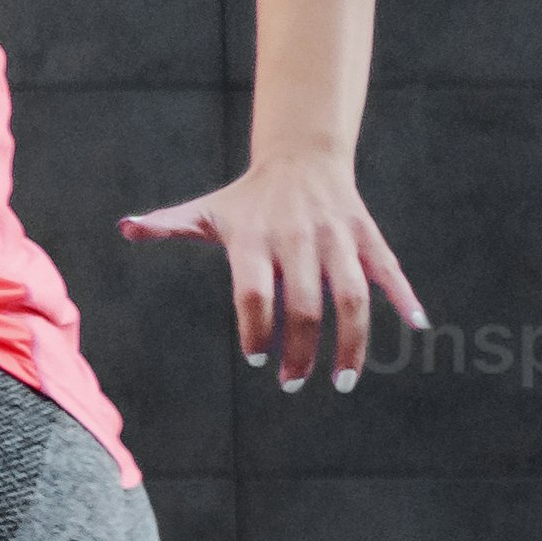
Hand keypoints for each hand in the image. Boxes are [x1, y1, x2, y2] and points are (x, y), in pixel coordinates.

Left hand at [113, 151, 434, 389]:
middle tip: (291, 384)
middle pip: (304, 303)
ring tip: (343, 381)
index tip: (259, 361)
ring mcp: (336, 237)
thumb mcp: (207, 210)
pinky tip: (417, 325)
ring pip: (351, 295)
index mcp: (256, 238)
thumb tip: (124, 227)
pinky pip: (388, 269)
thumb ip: (169, 224)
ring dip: (352, 341)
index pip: (255, 293)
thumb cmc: (248, 198)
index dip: (257, 330)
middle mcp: (298, 237)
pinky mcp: (366, 235)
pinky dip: (404, 295)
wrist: (301, 155)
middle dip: (300, 350)